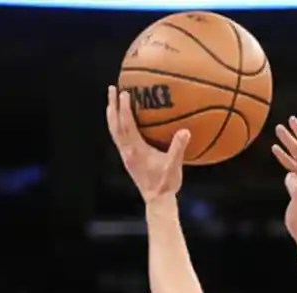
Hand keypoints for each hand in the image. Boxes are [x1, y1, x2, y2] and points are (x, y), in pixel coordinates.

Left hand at [106, 85, 189, 203]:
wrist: (156, 200)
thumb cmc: (166, 184)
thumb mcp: (174, 166)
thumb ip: (178, 148)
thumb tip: (185, 131)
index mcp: (136, 150)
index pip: (127, 125)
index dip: (124, 108)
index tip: (124, 92)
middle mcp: (127, 151)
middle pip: (115, 125)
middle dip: (113, 106)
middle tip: (112, 88)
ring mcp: (126, 155)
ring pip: (114, 131)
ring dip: (112, 114)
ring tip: (112, 100)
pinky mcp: (128, 159)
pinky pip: (119, 137)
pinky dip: (117, 125)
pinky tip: (122, 120)